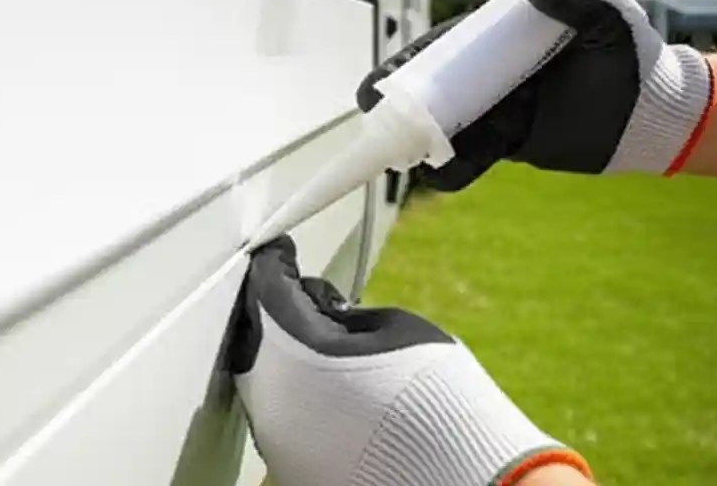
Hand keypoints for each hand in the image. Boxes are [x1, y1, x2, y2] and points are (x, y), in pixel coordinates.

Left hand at [229, 237, 589, 485]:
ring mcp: (275, 439)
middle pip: (255, 337)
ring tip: (320, 348)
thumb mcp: (394, 329)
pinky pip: (279, 419)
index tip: (278, 253)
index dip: (274, 265)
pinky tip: (326, 392)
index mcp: (296, 349)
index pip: (267, 290)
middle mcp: (272, 397)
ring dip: (280, 358)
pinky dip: (294, 398)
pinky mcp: (286, 468)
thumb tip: (319, 313)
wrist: (461, 477)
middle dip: (273, 314)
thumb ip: (343, 314)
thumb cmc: (438, 398)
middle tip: (304, 299)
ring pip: (263, 381)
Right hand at [357, 0, 714, 190]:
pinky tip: (440, 170)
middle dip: (398, 105)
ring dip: (421, 142)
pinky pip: (471, 159)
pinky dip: (452, 169)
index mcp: (501, 40)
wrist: (655, 111)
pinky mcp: (510, 143)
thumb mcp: (608, 15)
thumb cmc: (630, 54)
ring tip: (408, 151)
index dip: (407, 63)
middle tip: (380, 116)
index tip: (383, 79)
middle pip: (429, 90)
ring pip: (443, 129)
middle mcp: (491, 74)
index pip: (443, 48)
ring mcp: (497, 111)